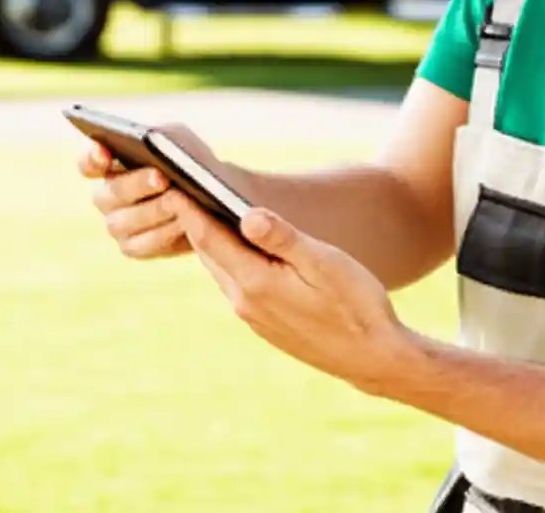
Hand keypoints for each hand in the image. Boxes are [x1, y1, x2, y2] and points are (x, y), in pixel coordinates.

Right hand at [78, 123, 215, 259]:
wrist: (210, 195)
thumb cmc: (188, 160)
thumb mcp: (179, 139)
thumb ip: (161, 134)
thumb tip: (153, 139)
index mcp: (108, 165)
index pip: (88, 162)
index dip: (91, 157)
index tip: (103, 151)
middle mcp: (106, 197)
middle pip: (109, 194)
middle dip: (136, 185)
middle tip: (162, 177)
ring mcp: (116, 224)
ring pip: (121, 222)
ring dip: (153, 211)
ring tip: (178, 200)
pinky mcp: (133, 247)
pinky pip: (139, 246)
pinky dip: (162, 234)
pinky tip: (183, 223)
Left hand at [166, 194, 412, 392]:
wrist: (373, 358)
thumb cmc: (356, 305)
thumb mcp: (325, 263)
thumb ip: (283, 239)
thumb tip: (246, 215)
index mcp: (256, 282)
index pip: (210, 238)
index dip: (189, 210)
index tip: (171, 185)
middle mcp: (245, 303)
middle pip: (210, 254)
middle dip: (195, 224)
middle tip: (181, 192)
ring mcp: (255, 318)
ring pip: (224, 273)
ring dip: (214, 245)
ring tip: (207, 216)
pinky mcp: (267, 327)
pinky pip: (238, 288)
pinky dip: (232, 264)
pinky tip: (244, 253)